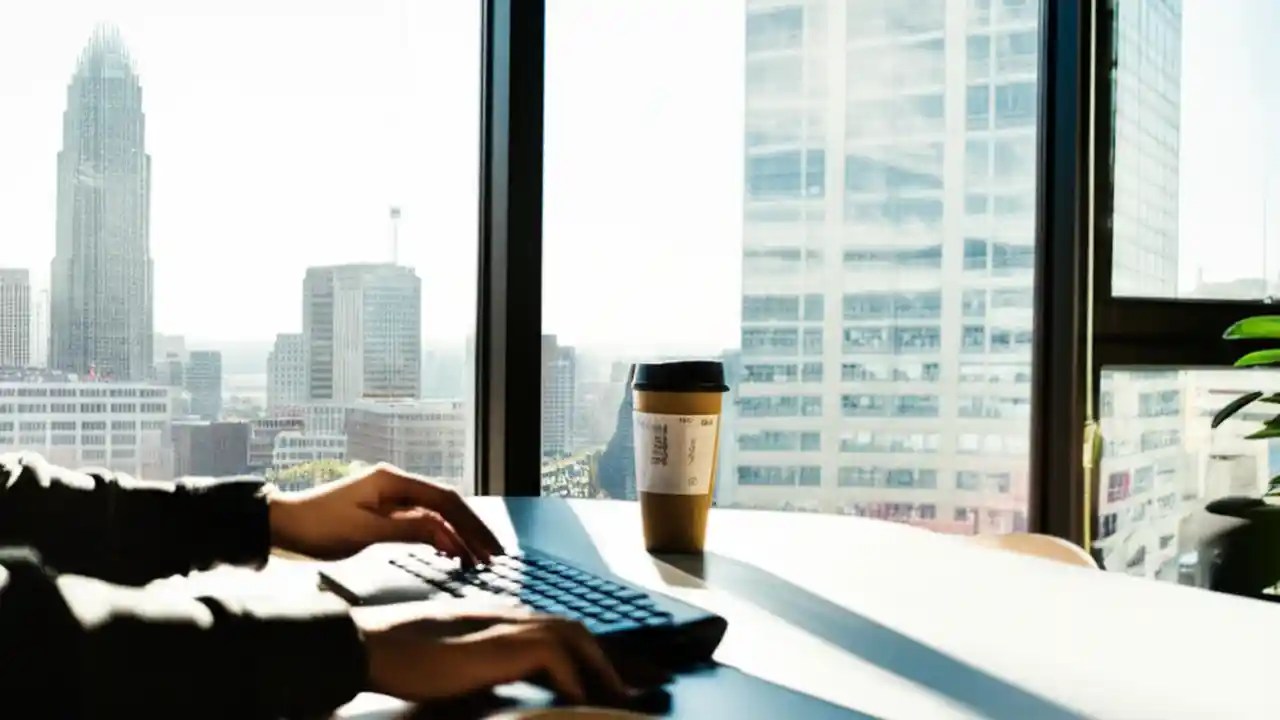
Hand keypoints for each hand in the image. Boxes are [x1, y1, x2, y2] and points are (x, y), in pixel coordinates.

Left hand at [267, 463, 503, 562]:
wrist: (284, 524)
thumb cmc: (318, 526)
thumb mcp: (365, 531)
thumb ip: (408, 529)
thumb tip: (446, 533)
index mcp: (393, 481)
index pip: (445, 499)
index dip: (470, 522)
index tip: (488, 545)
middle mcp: (396, 484)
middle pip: (445, 505)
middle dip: (471, 530)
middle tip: (492, 556)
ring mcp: (391, 497)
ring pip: (435, 515)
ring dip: (456, 536)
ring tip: (476, 560)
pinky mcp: (384, 511)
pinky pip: (420, 522)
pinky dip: (438, 537)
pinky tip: (449, 551)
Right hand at [355, 603, 632, 704]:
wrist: (370, 645)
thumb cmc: (404, 661)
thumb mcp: (457, 670)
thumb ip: (489, 673)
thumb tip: (515, 697)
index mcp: (500, 619)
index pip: (558, 633)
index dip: (590, 657)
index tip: (613, 684)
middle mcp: (508, 614)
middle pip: (576, 630)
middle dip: (608, 662)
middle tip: (633, 694)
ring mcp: (504, 623)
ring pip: (573, 638)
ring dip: (600, 671)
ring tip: (620, 702)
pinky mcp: (499, 642)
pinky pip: (554, 658)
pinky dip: (574, 682)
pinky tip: (582, 704)